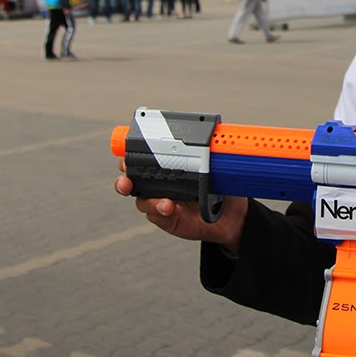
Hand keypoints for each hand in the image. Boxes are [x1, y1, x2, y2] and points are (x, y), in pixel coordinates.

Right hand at [114, 158, 247, 253]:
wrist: (232, 215)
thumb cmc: (221, 187)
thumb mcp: (217, 167)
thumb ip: (210, 154)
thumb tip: (213, 137)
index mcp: (166, 167)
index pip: (140, 158)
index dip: (128, 154)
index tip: (125, 151)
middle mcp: (159, 184)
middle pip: (130, 180)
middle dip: (123, 179)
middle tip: (127, 180)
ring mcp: (161, 202)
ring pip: (141, 200)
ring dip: (147, 199)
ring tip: (162, 201)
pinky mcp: (167, 219)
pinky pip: (155, 215)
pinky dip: (159, 211)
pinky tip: (169, 208)